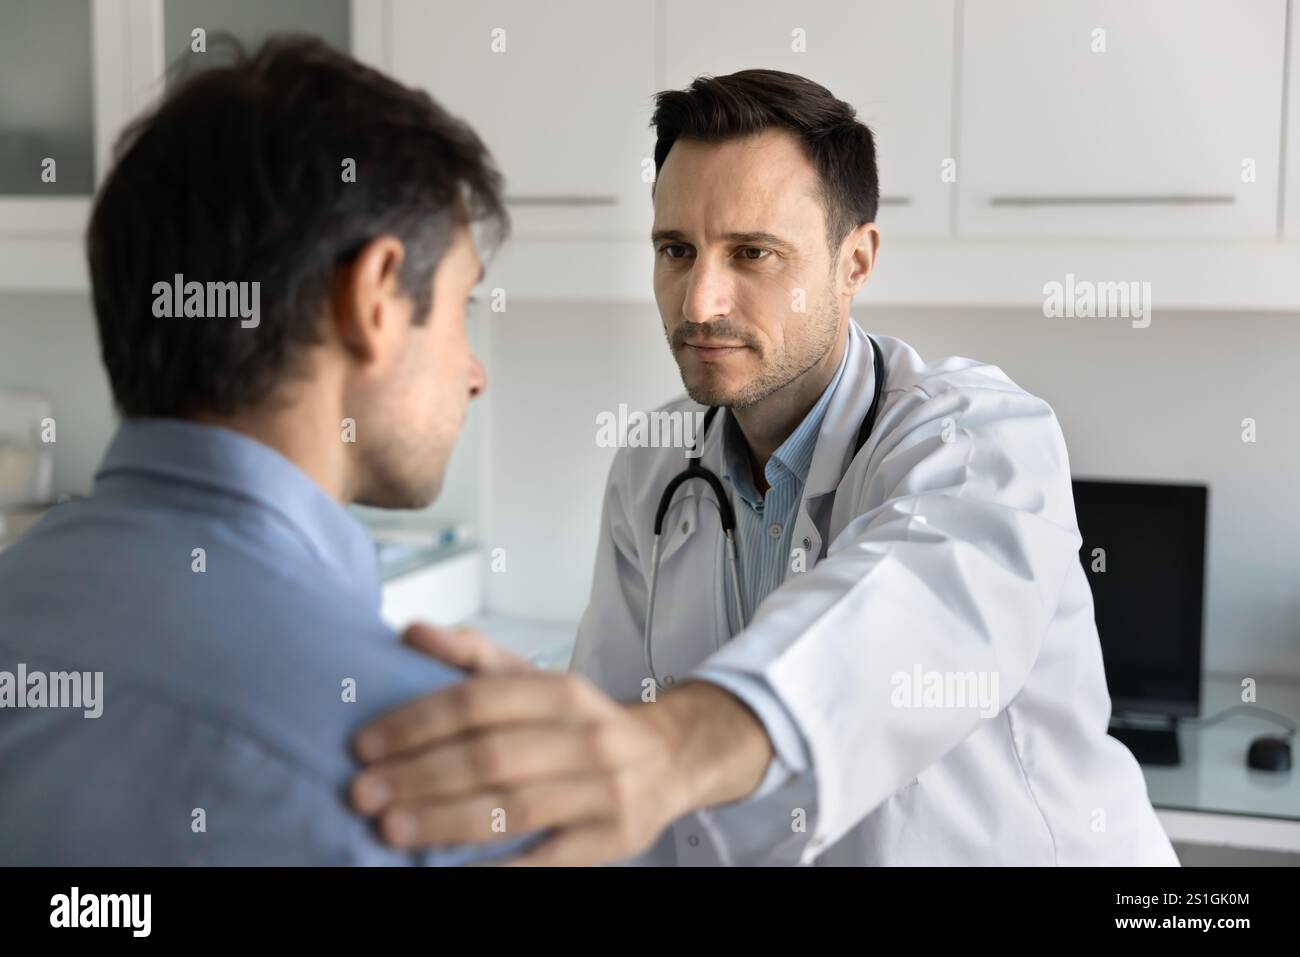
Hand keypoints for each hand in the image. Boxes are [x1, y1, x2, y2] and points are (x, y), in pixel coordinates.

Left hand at [350, 622, 773, 864]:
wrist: (668, 760)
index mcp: (562, 691)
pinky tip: (449, 871)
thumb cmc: (580, 722)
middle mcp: (586, 736)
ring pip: (514, 807)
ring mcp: (603, 790)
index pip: (478, 701)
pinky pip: (546, 858)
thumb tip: (410, 631)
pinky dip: (498, 867)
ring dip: (445, 820)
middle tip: (364, 793)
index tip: (365, 744)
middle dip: (420, 776)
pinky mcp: (611, 839)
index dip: (417, 722)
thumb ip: (473, 655)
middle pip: (491, 756)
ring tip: (391, 829)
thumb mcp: (536, 679)